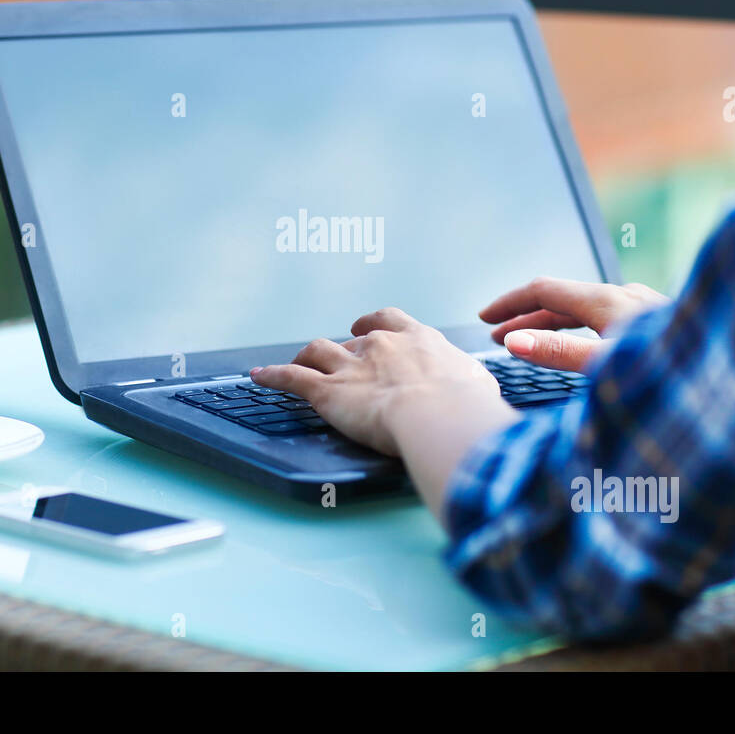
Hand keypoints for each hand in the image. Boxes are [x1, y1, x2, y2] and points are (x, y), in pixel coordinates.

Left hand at [251, 307, 511, 458]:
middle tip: (339, 362)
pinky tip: (257, 377)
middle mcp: (379, 345)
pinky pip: (291, 378)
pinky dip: (272, 377)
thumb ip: (466, 382)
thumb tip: (474, 392)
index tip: (367, 328)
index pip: (388, 321)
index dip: (373, 325)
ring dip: (307, 357)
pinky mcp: (327, 391)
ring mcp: (350, 366)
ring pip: (317, 352)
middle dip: (344, 350)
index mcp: (416, 339)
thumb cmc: (466, 404)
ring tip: (298, 363)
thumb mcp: (476, 384)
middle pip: (351, 341)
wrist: (438, 412)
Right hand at [480, 277, 668, 371]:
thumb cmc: (677, 373)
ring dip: (555, 325)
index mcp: (607, 300)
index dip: (509, 304)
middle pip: (564, 300)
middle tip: (501, 337)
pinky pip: (609, 318)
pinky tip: (588, 347)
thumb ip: (559, 353)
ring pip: (588, 309)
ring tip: (536, 344)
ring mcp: (646, 308)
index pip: (543, 290)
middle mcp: (627, 297)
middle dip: (527, 318)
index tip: (484, 320)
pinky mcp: (662, 324)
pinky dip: (582, 330)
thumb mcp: (607, 365)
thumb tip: (515, 342)